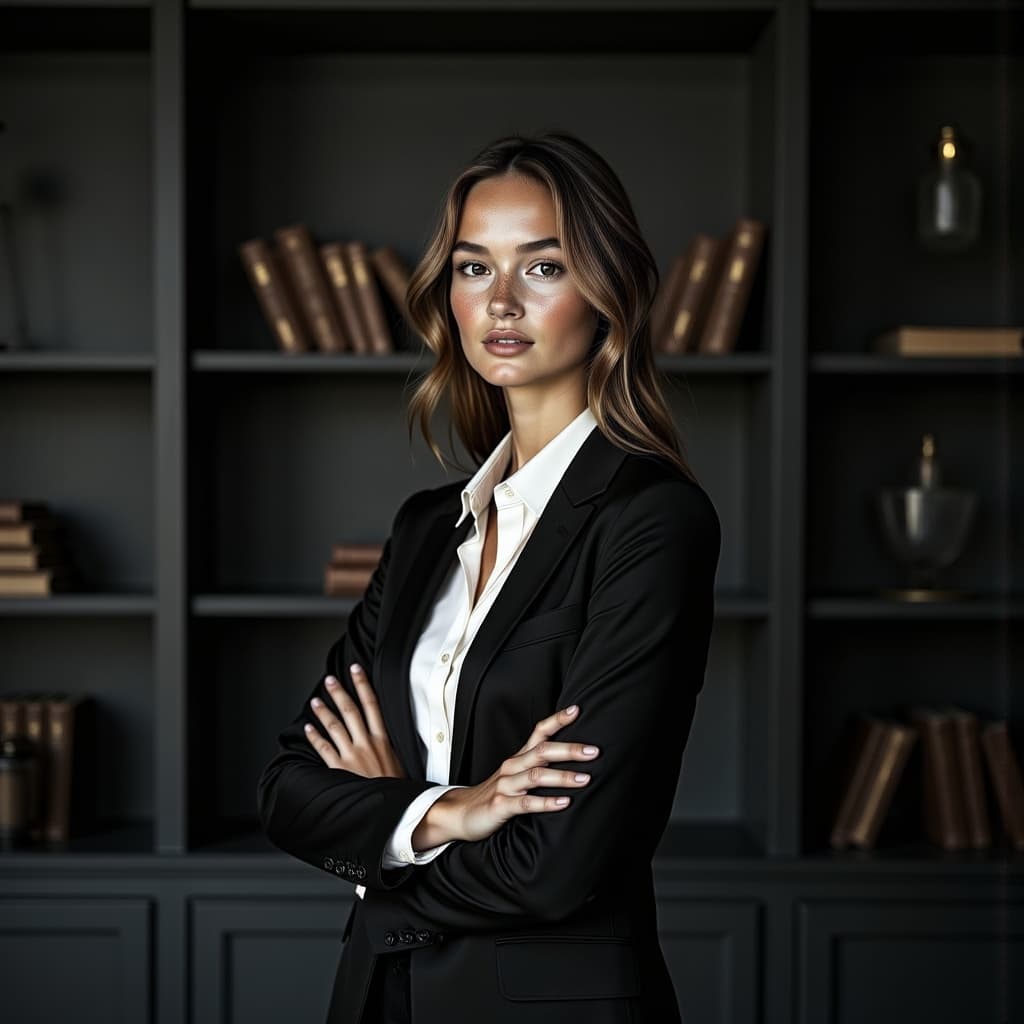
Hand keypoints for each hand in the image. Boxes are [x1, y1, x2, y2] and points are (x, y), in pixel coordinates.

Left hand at [303, 663, 405, 778]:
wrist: (394, 809)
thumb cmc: (396, 787)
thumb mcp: (398, 760)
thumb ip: (387, 746)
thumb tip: (382, 734)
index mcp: (382, 739)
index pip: (372, 704)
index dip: (363, 685)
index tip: (356, 670)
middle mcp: (366, 743)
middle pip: (350, 711)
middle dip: (339, 692)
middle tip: (329, 679)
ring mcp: (352, 756)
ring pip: (334, 727)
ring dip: (323, 712)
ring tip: (315, 701)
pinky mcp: (340, 769)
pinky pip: (324, 749)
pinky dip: (315, 738)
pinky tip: (308, 729)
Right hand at [416, 704, 599, 846]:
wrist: (460, 813)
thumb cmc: (497, 794)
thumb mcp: (517, 776)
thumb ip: (540, 767)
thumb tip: (574, 761)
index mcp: (519, 758)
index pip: (539, 732)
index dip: (557, 720)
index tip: (577, 709)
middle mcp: (513, 766)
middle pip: (542, 751)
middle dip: (569, 749)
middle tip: (594, 751)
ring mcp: (505, 785)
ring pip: (536, 776)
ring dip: (563, 777)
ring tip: (586, 778)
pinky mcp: (500, 806)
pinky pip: (525, 803)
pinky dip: (546, 802)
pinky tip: (564, 803)